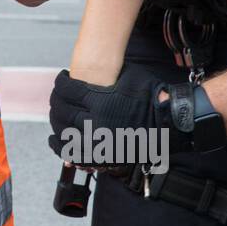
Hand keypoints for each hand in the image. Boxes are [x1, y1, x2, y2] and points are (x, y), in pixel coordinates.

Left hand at [46, 64, 183, 164]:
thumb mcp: (128, 76)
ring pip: (64, 133)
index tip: (61, 79)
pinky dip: (60, 146)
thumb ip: (105, 74)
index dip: (60, 83)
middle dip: (57, 101)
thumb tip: (84, 69)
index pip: (67, 90)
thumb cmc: (151, 95)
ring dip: (56, 122)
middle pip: (62, 110)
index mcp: (101, 101)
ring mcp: (99, 142)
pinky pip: (73, 154)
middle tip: (58, 95)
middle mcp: (96, 123)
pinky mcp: (102, 156)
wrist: (171, 124)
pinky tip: (55, 139)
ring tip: (56, 114)